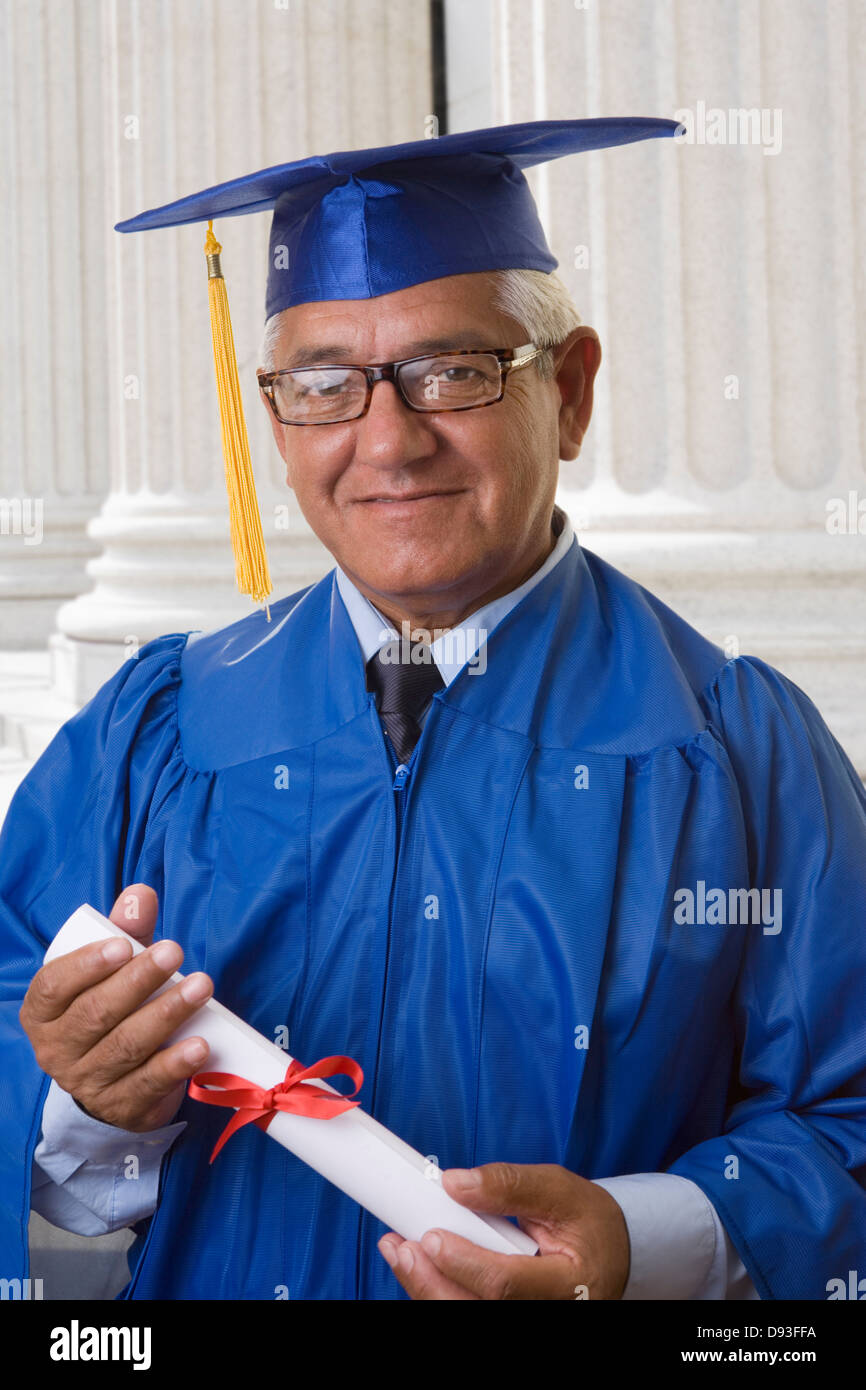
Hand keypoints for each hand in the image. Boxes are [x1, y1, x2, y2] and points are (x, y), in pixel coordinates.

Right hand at [19, 883, 212, 1131]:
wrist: (115, 1084)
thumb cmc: (110, 1009)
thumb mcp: (111, 970)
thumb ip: (123, 931)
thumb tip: (141, 896)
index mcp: (43, 1012)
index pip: (54, 986)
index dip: (87, 965)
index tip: (124, 945)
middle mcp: (57, 1050)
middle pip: (95, 1014)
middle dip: (138, 981)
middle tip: (174, 952)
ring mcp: (88, 1082)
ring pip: (126, 1046)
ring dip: (166, 1014)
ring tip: (200, 988)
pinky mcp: (122, 1107)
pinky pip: (148, 1083)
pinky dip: (175, 1063)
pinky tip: (201, 1044)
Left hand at [377, 1162, 629, 1299]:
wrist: (608, 1254)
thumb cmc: (587, 1222)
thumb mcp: (561, 1190)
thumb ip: (510, 1185)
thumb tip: (454, 1183)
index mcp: (569, 1286)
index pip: (506, 1285)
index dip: (464, 1263)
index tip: (431, 1236)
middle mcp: (546, 1313)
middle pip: (477, 1310)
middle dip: (432, 1283)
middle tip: (402, 1248)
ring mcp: (527, 1319)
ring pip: (466, 1314)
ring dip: (426, 1288)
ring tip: (401, 1253)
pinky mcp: (508, 1316)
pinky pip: (467, 1309)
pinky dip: (438, 1291)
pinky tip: (418, 1267)